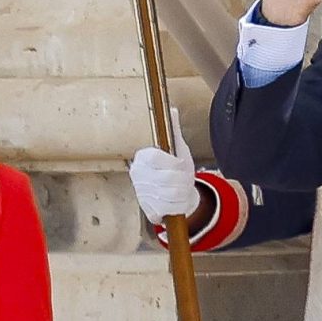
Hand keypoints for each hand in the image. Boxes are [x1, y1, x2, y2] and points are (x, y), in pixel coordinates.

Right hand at [130, 109, 200, 223]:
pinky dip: (179, 205)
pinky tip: (177, 201)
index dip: (173, 163)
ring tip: (182, 190)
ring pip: (172, 194)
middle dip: (182, 180)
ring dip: (183, 193)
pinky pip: (169, 208)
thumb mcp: (178, 148)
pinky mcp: (148, 210)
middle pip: (168, 178)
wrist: (176, 196)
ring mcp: (141, 193)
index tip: (181, 165)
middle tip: (184, 179)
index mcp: (143, 157)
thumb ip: (174, 131)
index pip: (156, 157)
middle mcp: (138, 174)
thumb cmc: (177, 170)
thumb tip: (172, 110)